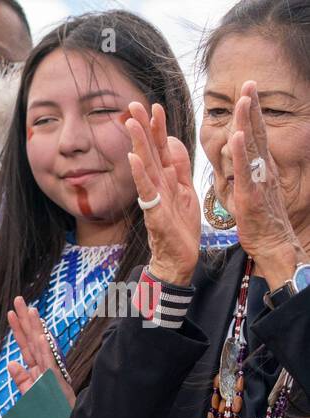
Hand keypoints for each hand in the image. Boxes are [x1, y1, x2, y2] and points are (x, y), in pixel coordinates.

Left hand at [5, 295, 74, 405]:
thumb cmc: (49, 410)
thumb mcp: (30, 393)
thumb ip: (21, 378)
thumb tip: (11, 363)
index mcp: (38, 368)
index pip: (25, 344)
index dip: (18, 328)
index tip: (10, 312)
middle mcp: (45, 366)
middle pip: (32, 338)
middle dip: (25, 319)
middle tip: (18, 299)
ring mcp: (51, 372)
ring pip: (42, 346)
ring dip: (36, 328)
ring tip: (30, 310)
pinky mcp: (56, 382)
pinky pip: (50, 364)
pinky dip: (45, 351)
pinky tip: (40, 337)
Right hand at [124, 100, 199, 284]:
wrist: (179, 259)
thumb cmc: (181, 228)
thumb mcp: (187, 191)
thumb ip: (180, 167)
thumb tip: (175, 141)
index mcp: (168, 179)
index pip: (162, 147)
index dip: (158, 127)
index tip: (154, 106)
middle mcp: (158, 185)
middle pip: (150, 151)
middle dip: (142, 128)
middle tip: (134, 105)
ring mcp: (154, 198)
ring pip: (145, 166)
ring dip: (137, 144)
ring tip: (130, 123)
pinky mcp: (155, 213)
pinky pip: (147, 191)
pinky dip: (140, 175)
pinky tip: (134, 158)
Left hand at [228, 81, 306, 279]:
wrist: (271, 243)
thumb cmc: (259, 219)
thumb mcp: (251, 188)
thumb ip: (246, 171)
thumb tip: (241, 158)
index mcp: (261, 167)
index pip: (256, 135)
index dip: (252, 113)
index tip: (247, 91)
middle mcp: (263, 169)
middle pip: (258, 133)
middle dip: (253, 108)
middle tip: (249, 83)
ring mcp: (259, 180)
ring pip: (253, 147)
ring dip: (248, 122)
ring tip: (243, 100)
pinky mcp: (250, 195)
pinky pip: (245, 171)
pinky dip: (241, 153)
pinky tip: (237, 136)